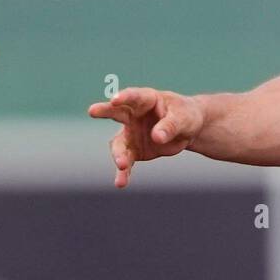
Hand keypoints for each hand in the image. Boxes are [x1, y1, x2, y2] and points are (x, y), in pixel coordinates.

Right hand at [87, 87, 204, 187]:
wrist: (187, 130)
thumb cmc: (185, 116)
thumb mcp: (183, 118)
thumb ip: (170, 126)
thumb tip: (156, 137)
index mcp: (146, 100)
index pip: (133, 97)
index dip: (124, 97)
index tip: (114, 100)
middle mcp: (133, 115)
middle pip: (116, 113)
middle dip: (104, 111)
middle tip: (92, 110)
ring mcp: (131, 134)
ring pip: (119, 144)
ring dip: (119, 155)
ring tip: (122, 165)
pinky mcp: (134, 151)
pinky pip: (127, 162)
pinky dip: (124, 173)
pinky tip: (121, 182)